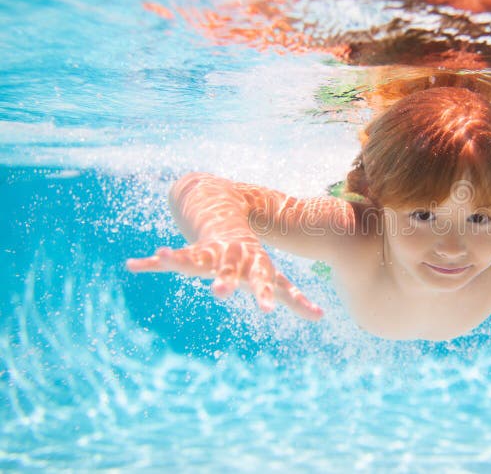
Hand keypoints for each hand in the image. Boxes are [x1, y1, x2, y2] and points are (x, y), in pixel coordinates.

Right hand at [126, 235, 322, 320]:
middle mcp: (233, 257)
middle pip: (228, 271)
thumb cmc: (252, 254)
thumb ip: (295, 298)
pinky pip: (171, 258)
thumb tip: (321, 318)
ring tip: (163, 257)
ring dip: (180, 261)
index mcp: (254, 265)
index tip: (266, 311)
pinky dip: (152, 263)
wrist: (226, 206)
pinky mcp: (191, 248)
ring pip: (195, 259)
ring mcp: (211, 251)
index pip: (263, 281)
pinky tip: (134, 266)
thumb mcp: (273, 275)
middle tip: (218, 293)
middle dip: (223, 281)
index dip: (265, 295)